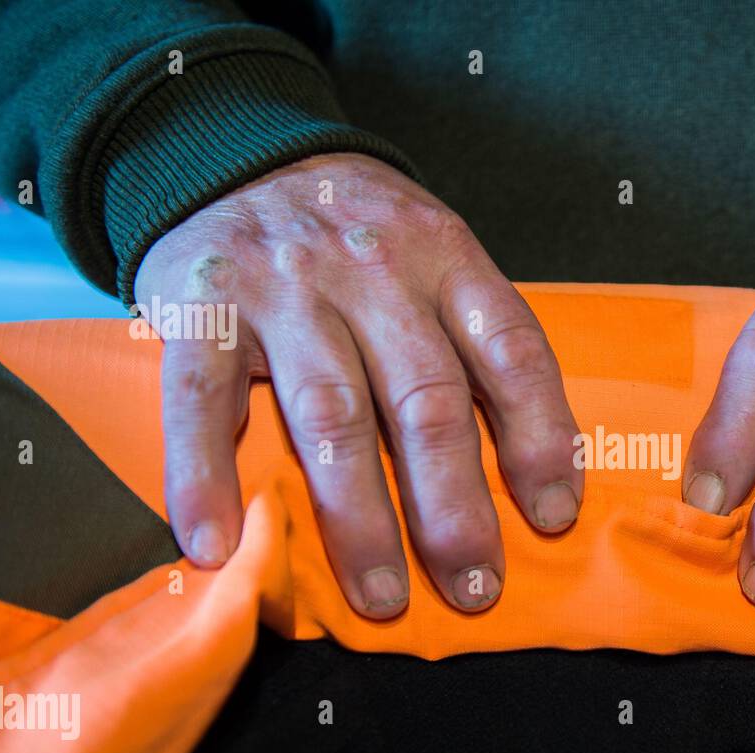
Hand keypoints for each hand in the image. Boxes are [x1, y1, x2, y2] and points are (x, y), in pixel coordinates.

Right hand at [136, 153, 582, 617]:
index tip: (553, 517)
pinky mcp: (203, 305)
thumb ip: (471, 341)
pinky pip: (202, 401)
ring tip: (384, 596)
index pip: (511, 353)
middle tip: (475, 589)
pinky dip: (206, 476)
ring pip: (333, 415)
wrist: (236, 153)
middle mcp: (374, 272)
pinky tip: (217, 545)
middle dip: (455, 507)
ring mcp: (285, 288)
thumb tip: (528, 468)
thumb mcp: (434, 256)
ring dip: (359, 518)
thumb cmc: (359, 238)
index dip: (541, 438)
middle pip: (427, 402)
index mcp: (446, 258)